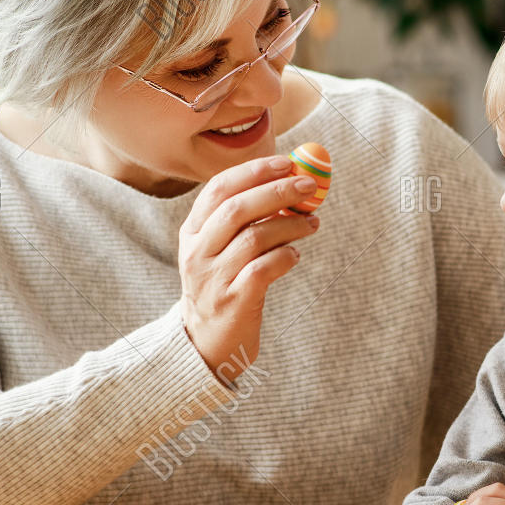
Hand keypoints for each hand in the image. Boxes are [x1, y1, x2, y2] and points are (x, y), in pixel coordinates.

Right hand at [178, 153, 324, 380]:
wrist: (205, 341)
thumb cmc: (222, 285)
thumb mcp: (220, 250)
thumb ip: (245, 220)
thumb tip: (290, 184)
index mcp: (192, 232)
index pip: (219, 189)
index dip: (254, 172)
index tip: (286, 163)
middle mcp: (198, 252)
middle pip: (238, 208)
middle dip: (277, 192)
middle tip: (309, 187)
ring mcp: (213, 277)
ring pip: (255, 237)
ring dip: (290, 225)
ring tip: (312, 224)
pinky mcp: (233, 300)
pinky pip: (264, 269)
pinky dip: (285, 257)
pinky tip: (295, 256)